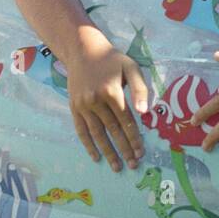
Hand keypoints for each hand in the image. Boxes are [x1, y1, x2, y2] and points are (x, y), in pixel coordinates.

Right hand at [64, 32, 148, 171]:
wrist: (83, 50)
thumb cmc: (111, 59)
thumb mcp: (131, 67)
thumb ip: (140, 89)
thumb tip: (144, 112)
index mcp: (112, 92)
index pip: (126, 121)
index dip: (134, 138)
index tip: (141, 152)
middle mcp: (95, 101)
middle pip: (112, 131)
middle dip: (124, 149)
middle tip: (133, 165)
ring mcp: (82, 106)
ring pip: (97, 134)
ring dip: (107, 152)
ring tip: (117, 166)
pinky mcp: (74, 108)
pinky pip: (81, 130)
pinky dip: (88, 145)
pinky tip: (96, 157)